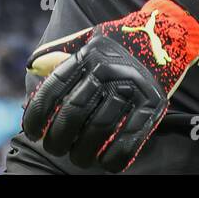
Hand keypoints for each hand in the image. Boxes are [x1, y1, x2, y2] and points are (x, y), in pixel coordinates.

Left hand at [21, 0, 198, 172]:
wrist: (165, 34)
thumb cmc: (118, 45)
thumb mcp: (88, 41)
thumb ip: (61, 55)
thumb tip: (34, 68)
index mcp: (88, 54)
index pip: (54, 88)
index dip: (38, 114)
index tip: (33, 132)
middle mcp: (108, 68)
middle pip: (74, 112)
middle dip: (59, 138)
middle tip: (55, 148)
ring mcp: (132, 87)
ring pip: (98, 129)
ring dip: (83, 152)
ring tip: (78, 158)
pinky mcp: (153, 103)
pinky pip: (130, 138)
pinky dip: (115, 157)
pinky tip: (105, 163)